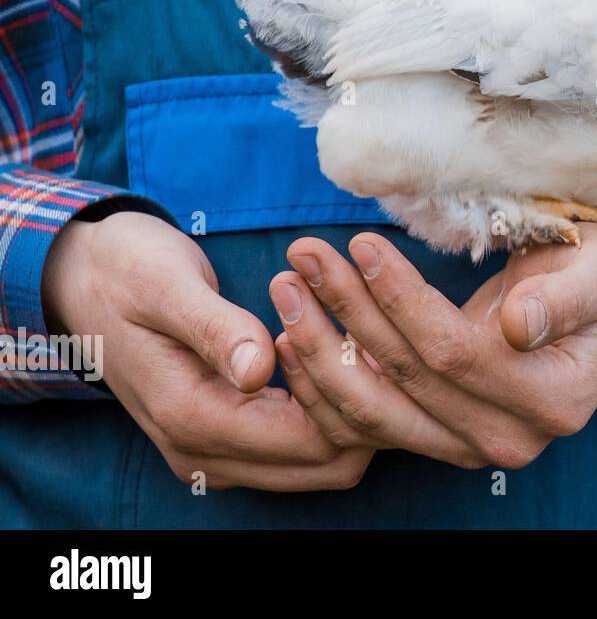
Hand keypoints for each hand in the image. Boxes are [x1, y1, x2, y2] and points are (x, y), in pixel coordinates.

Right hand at [42, 211, 372, 490]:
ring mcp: (213, 455)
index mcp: (193, 417)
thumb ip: (216, 329)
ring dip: (351, 413)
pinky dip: (329, 413)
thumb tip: (258, 369)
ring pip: (319, 464)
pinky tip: (337, 355)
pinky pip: (298, 449)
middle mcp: (203, 453)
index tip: (372, 338)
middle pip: (326, 464)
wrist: (79, 280)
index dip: (354, 395)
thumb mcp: (167, 285)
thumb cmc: (126, 271)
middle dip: (365, 411)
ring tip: (361, 343)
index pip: (309, 440)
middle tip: (379, 341)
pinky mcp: (224, 440)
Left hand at [270, 223, 596, 468]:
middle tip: (304, 255)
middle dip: (348, 312)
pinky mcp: (436, 440)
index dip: (404, 300)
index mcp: (555, 401)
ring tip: (288, 286)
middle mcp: (509, 440)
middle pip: (408, 379)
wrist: (596, 314)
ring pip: (375, 411)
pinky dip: (324, 381)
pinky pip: (366, 424)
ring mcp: (468, 449)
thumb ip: (564, 300)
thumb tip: (520, 327)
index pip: (457, 352)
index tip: (363, 243)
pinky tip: (292, 334)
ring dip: (322, 348)